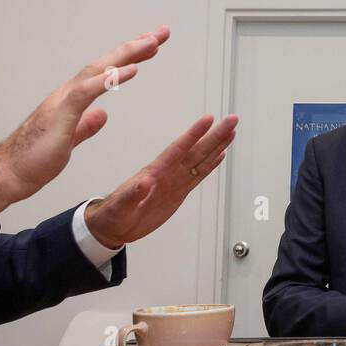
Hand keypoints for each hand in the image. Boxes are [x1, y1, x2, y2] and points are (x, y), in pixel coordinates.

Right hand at [0, 28, 169, 220]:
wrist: (8, 174)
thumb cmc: (33, 159)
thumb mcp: (70, 140)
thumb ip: (86, 125)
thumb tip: (102, 114)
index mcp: (72, 99)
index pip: (106, 72)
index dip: (130, 57)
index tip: (152, 46)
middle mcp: (68, 93)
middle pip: (106, 62)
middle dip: (135, 46)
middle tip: (161, 32)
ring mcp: (63, 100)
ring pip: (99, 68)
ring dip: (127, 54)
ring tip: (152, 42)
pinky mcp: (61, 114)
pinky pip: (89, 90)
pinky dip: (110, 78)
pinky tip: (132, 69)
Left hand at [83, 114, 237, 247]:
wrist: (114, 226)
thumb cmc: (113, 214)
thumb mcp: (120, 206)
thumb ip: (131, 194)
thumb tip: (143, 183)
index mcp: (155, 172)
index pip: (178, 149)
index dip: (193, 135)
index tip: (209, 120)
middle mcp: (168, 172)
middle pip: (196, 150)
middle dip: (215, 135)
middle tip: (231, 120)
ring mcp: (174, 181)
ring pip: (201, 159)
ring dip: (217, 145)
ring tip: (231, 132)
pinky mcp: (179, 191)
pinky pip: (198, 175)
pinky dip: (211, 164)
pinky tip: (220, 155)